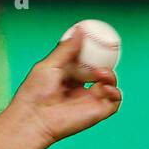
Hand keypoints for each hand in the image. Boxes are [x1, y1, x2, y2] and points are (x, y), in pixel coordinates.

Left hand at [5, 29, 121, 144]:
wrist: (34, 118)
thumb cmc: (34, 94)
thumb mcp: (49, 64)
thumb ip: (66, 49)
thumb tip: (80, 29)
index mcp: (68, 78)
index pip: (86, 63)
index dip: (93, 53)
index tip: (99, 40)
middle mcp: (79, 90)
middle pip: (100, 72)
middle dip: (105, 62)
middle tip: (106, 52)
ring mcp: (89, 101)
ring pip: (110, 84)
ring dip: (110, 75)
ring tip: (98, 72)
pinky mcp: (96, 112)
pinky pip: (115, 101)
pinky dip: (115, 92)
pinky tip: (102, 88)